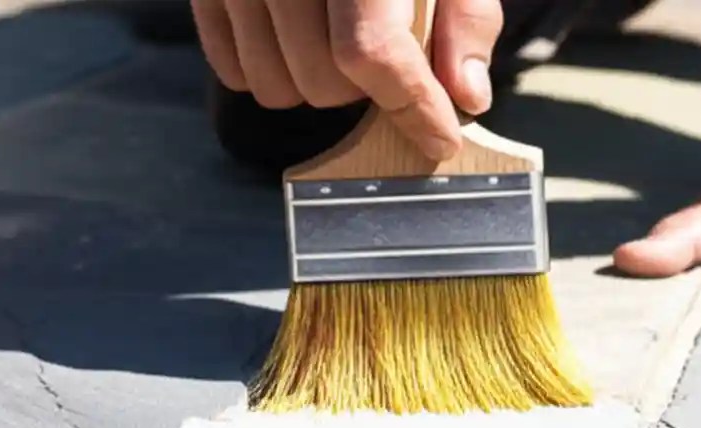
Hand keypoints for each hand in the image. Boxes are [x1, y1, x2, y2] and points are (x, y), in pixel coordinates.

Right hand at [190, 0, 501, 159]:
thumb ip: (466, 17)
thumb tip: (465, 95)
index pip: (371, 50)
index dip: (412, 106)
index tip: (439, 138)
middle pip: (325, 81)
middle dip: (366, 90)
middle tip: (384, 57)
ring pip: (277, 87)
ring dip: (317, 86)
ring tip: (337, 43)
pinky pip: (234, 71)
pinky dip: (271, 72)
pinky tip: (297, 39)